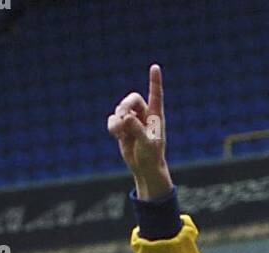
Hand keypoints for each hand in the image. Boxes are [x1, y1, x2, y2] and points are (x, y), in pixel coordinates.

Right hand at [107, 64, 170, 198]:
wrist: (144, 168)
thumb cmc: (151, 156)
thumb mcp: (147, 144)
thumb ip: (137, 130)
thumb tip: (126, 117)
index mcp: (156, 116)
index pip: (155, 95)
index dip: (155, 81)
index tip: (155, 67)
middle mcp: (144, 115)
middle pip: (131, 99)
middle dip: (125, 107)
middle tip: (122, 118)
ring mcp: (133, 120)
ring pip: (120, 110)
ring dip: (117, 120)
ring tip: (119, 133)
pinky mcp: (123, 127)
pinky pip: (113, 120)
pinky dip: (112, 127)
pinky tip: (116, 136)